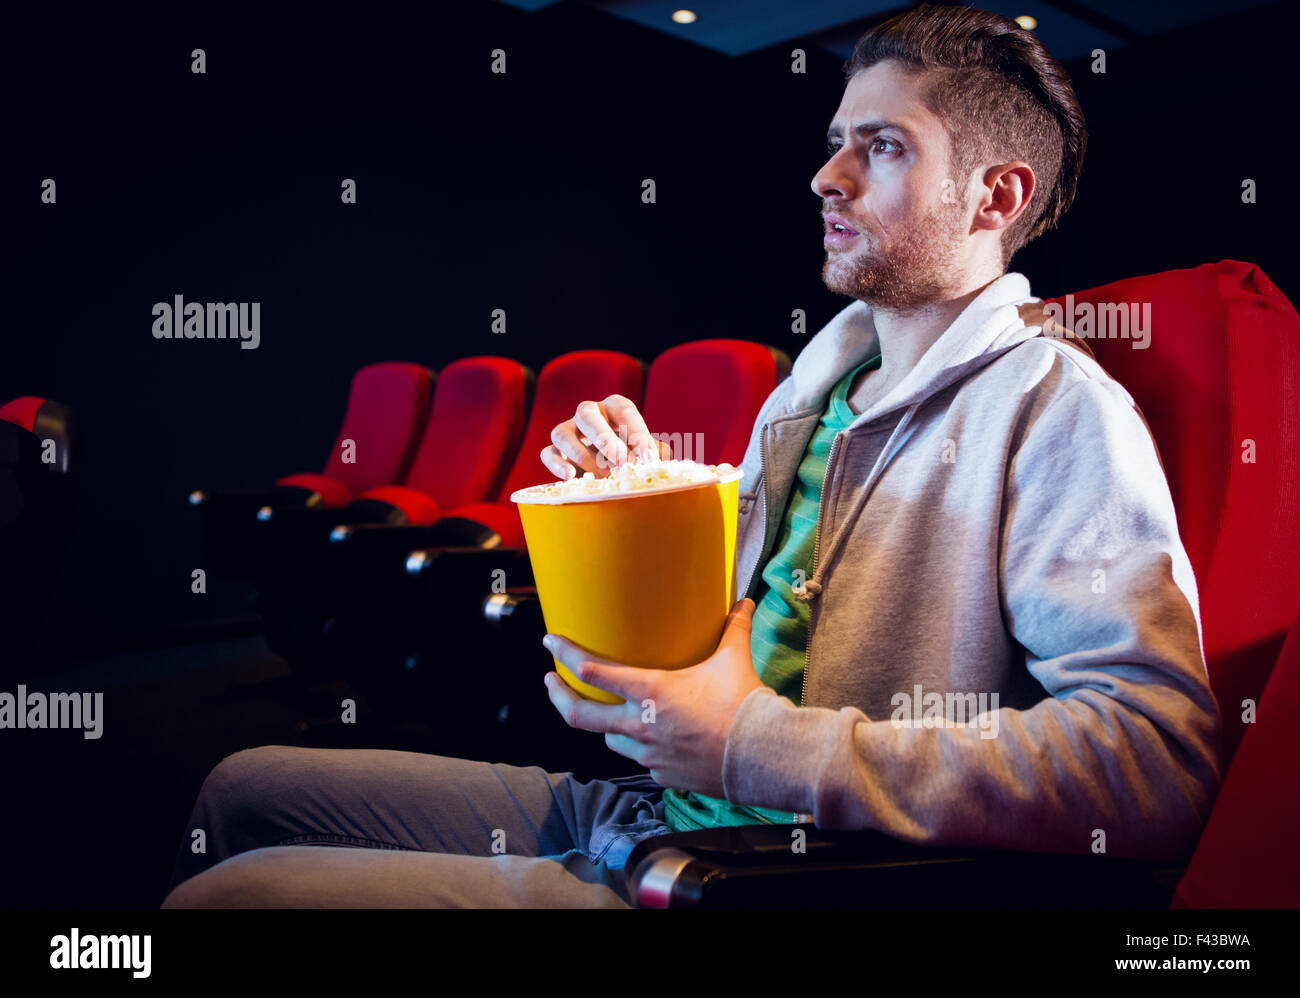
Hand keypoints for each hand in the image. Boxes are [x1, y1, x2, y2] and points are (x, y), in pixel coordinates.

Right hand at [540, 394, 672, 480]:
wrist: (612, 465)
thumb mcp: (648, 450)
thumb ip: (656, 453)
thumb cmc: (634, 454)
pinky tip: (570, 477)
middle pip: (586, 414)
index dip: (637, 434)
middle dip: (605, 440)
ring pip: (562, 433)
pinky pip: (548, 452)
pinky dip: (556, 465)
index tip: (649, 459)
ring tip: (602, 476)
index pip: (625, 411)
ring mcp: (569, 429)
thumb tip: (660, 464)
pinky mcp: (556, 450)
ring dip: (582, 456)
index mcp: (615, 406)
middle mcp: (589, 412)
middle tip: (622, 463)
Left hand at [542, 599, 762, 797]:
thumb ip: (733, 629)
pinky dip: (641, 748)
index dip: (566, 654)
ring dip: (605, 725)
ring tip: (608, 713)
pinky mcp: (663, 776)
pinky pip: (641, 760)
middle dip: (558, 696)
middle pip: (581, 714)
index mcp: (651, 691)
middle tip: (550, 682)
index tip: (551, 641)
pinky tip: (653, 741)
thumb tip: (743, 601)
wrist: (762, 755)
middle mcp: (641, 725)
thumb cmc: (745, 705)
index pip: (592, 671)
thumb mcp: (734, 660)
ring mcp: (649, 754)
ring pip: (610, 739)